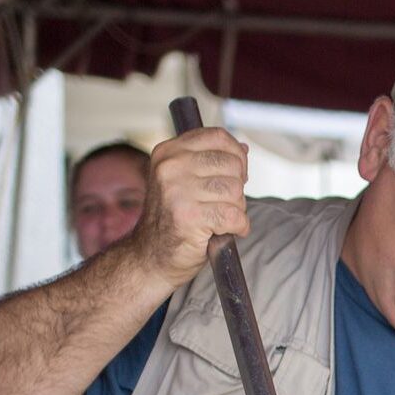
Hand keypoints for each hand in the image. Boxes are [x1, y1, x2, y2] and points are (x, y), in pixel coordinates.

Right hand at [129, 127, 249, 289]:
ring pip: (235, 191)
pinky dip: (238, 227)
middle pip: (232, 165)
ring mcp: (178, 191)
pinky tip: (225, 232)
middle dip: (236, 188)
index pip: (218, 137)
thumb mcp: (184, 180)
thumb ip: (209, 162)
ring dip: (236, 209)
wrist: (151, 257)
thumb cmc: (174, 219)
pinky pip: (234, 216)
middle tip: (221, 205)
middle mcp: (171, 167)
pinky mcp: (189, 217)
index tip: (232, 175)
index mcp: (169, 152)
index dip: (236, 157)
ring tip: (218, 219)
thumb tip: (243, 149)